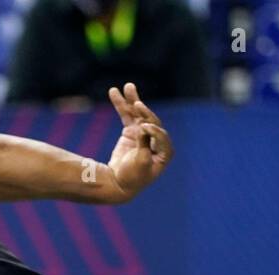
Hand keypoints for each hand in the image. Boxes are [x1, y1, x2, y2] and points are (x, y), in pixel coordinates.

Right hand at [105, 83, 171, 201]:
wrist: (117, 183)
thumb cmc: (132, 177)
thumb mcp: (140, 162)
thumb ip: (144, 144)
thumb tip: (143, 127)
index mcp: (164, 152)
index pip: (161, 136)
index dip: (153, 131)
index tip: (143, 128)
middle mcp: (156, 141)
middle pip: (151, 121)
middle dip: (143, 111)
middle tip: (136, 103)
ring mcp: (143, 135)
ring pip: (139, 115)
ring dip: (132, 101)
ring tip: (127, 86)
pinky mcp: (132, 132)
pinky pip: (127, 116)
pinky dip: (121, 105)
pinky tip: (114, 92)